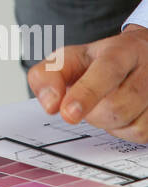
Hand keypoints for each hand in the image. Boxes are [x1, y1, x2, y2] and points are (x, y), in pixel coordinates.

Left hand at [27, 24, 147, 141]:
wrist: (140, 54)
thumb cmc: (100, 60)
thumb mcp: (70, 58)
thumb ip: (48, 75)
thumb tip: (50, 104)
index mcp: (121, 51)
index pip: (107, 71)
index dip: (87, 93)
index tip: (68, 113)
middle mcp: (147, 70)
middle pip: (115, 107)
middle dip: (92, 113)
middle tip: (87, 101)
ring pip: (130, 125)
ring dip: (107, 123)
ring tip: (106, 102)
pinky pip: (141, 135)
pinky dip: (124, 130)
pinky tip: (122, 113)